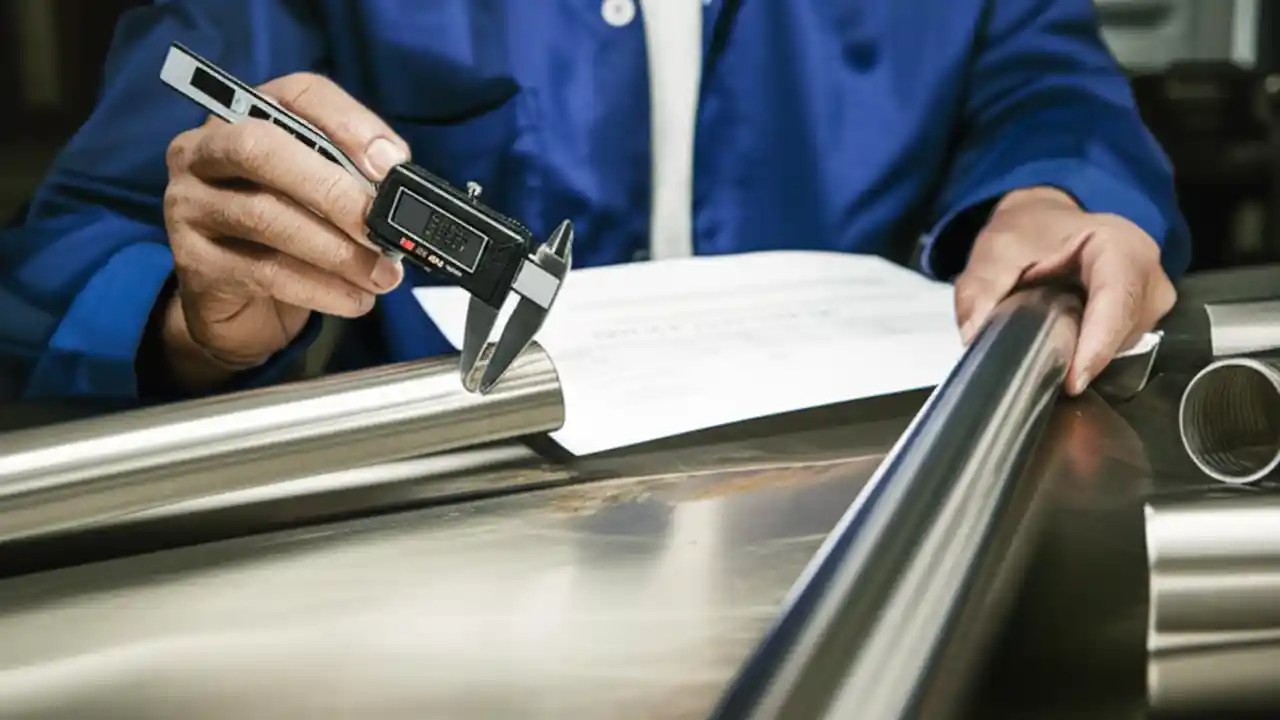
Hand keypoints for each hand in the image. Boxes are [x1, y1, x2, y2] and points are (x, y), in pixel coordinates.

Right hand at [160, 72, 410, 390]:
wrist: (242, 305)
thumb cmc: (291, 235)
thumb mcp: (325, 197)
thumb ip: (357, 179)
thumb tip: (398, 180)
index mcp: (250, 115)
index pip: (298, 94)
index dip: (349, 123)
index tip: (392, 163)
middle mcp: (207, 149)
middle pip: (262, 148)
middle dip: (333, 190)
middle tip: (380, 228)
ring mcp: (190, 203)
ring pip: (265, 216)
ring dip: (336, 250)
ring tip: (382, 274)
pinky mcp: (192, 260)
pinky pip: (263, 271)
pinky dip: (321, 287)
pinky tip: (355, 298)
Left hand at [953, 187, 1175, 395]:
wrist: (1047, 220)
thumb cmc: (1027, 231)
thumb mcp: (995, 250)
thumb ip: (980, 288)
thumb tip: (972, 336)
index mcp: (1117, 244)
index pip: (1117, 299)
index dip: (1097, 344)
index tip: (1072, 382)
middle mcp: (1147, 270)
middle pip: (1123, 329)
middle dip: (1084, 355)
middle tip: (1040, 369)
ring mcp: (1151, 295)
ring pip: (1123, 341)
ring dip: (1085, 351)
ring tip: (1049, 341)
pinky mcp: (1143, 314)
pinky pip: (1120, 343)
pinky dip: (1090, 349)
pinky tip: (1064, 341)